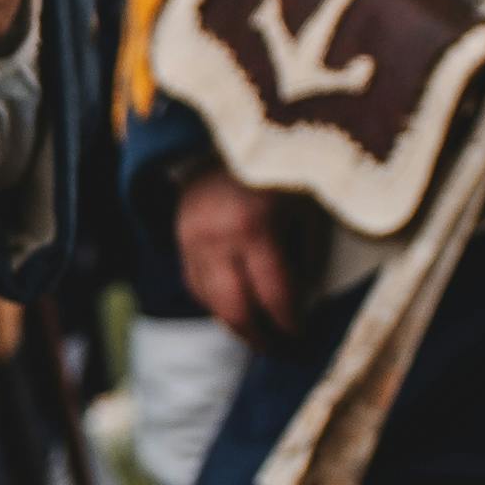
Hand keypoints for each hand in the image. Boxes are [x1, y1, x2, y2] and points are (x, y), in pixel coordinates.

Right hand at [167, 166, 301, 338]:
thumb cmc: (280, 168)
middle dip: (258, 336)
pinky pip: (195, 285)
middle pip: (234, 310)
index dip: (288, 323)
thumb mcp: (305, 206)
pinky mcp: (179, 238)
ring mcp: (191, 240)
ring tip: (257, 336)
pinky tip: (234, 308)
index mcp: (253, 228)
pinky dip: (215, 302)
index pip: (273, 295)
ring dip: (234, 325)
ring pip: (210, 302)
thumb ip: (306, 255)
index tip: (301, 336)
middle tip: (278, 351)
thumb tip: (304, 304)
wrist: (228, 134)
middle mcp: (216, 239)